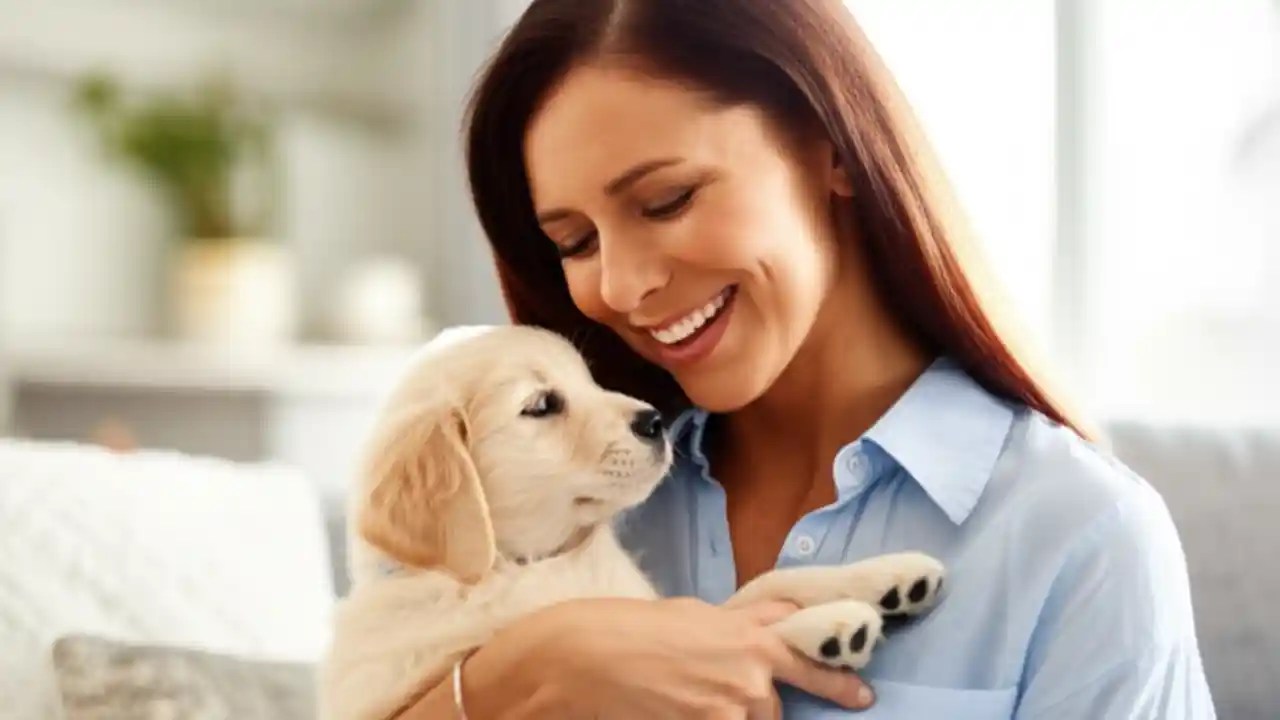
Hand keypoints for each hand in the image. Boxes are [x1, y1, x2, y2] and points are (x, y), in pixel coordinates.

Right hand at [468, 596, 875, 718]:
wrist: (583, 657)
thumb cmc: (630, 627)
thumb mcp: (695, 615)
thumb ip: (740, 625)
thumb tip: (771, 627)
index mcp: (749, 636)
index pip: (809, 657)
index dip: (837, 679)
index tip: (862, 694)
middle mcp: (749, 675)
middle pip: (771, 706)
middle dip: (750, 705)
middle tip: (706, 692)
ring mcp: (728, 711)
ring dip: (726, 718)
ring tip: (680, 699)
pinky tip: (671, 707)